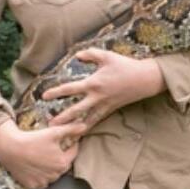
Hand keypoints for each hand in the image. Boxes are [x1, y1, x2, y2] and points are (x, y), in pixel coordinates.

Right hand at [0, 118, 85, 188]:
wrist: (10, 148)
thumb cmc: (33, 139)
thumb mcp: (54, 132)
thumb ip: (71, 129)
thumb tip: (85, 126)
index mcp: (62, 163)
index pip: (73, 153)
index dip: (72, 144)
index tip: (68, 139)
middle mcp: (55, 175)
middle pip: (63, 164)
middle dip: (62, 156)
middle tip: (55, 148)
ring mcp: (43, 182)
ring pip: (54, 174)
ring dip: (53, 167)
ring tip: (45, 157)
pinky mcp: (32, 185)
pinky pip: (42, 182)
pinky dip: (42, 176)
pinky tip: (37, 167)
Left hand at [44, 49, 164, 129]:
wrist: (144, 79)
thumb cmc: (126, 66)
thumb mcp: (108, 56)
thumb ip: (90, 54)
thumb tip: (77, 56)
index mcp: (94, 83)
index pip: (71, 89)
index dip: (57, 92)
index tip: (44, 96)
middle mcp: (97, 96)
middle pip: (76, 110)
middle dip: (63, 117)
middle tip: (50, 125)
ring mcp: (105, 104)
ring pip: (87, 119)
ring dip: (75, 127)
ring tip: (65, 134)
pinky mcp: (111, 108)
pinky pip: (98, 119)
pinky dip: (89, 125)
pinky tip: (82, 130)